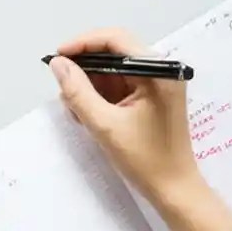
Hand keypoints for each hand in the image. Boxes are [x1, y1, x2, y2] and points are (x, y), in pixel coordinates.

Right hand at [48, 29, 203, 206]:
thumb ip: (78, 92)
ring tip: (74, 109)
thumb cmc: (145, 159)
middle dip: (85, 68)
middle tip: (62, 87)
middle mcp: (160, 70)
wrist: (174, 190)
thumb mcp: (105, 125)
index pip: (116, 39)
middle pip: (114, 53)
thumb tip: (57, 64)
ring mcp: (157, 85)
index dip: (83, 44)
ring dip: (91, 85)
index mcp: (158, 71)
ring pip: (114, 71)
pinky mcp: (152, 98)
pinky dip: (101, 96)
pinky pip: (120, 86)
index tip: (57, 58)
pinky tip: (86, 114)